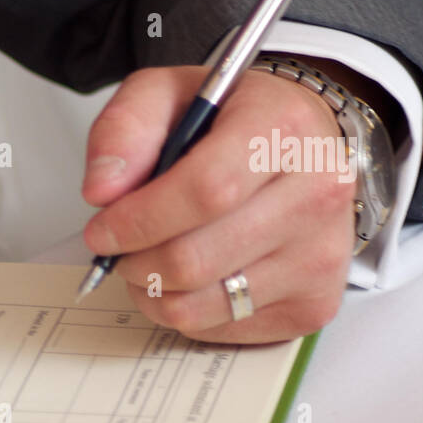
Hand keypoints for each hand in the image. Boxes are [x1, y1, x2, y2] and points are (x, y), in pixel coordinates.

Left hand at [82, 65, 356, 343]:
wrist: (299, 144)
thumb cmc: (231, 120)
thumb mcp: (166, 93)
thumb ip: (124, 129)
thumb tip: (101, 192)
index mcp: (283, 129)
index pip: (206, 191)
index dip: (138, 221)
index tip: (101, 230)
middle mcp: (317, 194)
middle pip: (194, 260)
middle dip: (134, 261)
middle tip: (118, 248)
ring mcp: (320, 256)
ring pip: (199, 305)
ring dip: (151, 290)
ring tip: (148, 259)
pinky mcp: (314, 304)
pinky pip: (218, 329)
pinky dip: (184, 310)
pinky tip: (188, 277)